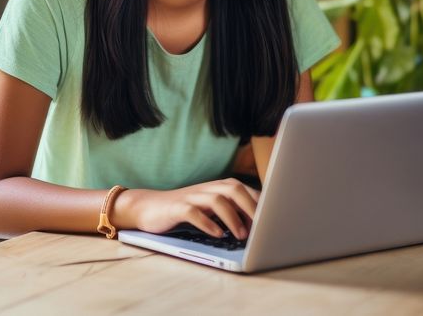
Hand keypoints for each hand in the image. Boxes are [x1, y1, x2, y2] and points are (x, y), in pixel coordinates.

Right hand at [113, 178, 259, 239]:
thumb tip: (257, 226)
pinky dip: (207, 223)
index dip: (260, 203)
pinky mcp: (177, 207)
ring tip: (241, 235)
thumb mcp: (209, 209)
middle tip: (262, 227)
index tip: (273, 220)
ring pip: (216, 199)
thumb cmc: (185, 211)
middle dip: (250, 207)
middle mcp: (206, 188)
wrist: (148, 207)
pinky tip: (216, 234)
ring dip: (232, 217)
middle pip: (234, 189)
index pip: (244, 189)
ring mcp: (191, 196)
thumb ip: (230, 211)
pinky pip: (193, 212)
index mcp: (217, 187)